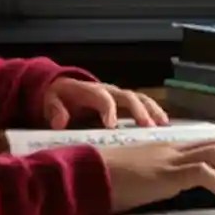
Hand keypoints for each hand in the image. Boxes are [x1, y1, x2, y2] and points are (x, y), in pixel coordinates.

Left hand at [42, 78, 168, 128]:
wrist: (65, 88)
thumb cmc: (59, 97)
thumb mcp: (50, 101)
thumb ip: (54, 109)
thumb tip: (61, 122)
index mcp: (90, 91)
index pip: (102, 97)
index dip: (108, 110)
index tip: (112, 126)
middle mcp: (109, 91)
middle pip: (128, 97)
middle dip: (138, 110)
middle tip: (147, 126)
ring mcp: (119, 96)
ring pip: (140, 98)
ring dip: (152, 110)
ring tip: (162, 124)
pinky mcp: (125, 103)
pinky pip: (143, 104)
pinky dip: (154, 112)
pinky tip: (164, 125)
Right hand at [99, 139, 214, 213]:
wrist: (86, 175)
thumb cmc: (106, 179)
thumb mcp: (140, 176)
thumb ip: (159, 178)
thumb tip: (177, 190)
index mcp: (166, 148)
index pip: (205, 143)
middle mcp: (171, 148)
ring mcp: (168, 159)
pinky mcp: (165, 174)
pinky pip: (203, 174)